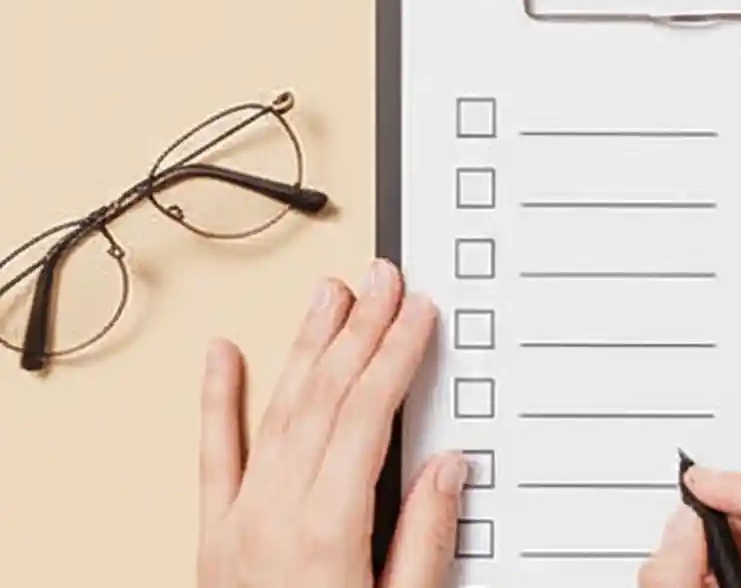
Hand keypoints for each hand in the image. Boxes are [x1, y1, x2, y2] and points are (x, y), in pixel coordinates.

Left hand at [197, 259, 464, 587]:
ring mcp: (237, 518)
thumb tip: (449, 466)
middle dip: (359, 329)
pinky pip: (213, 452)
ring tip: (328, 297)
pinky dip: (216, 398)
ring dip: (305, 345)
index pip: (367, 414)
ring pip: (276, 408)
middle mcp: (273, 513)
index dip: (396, 354)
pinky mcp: (214, 531)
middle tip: (382, 282)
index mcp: (325, 530)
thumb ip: (426, 538)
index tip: (417, 313)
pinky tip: (220, 355)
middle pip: (323, 395)